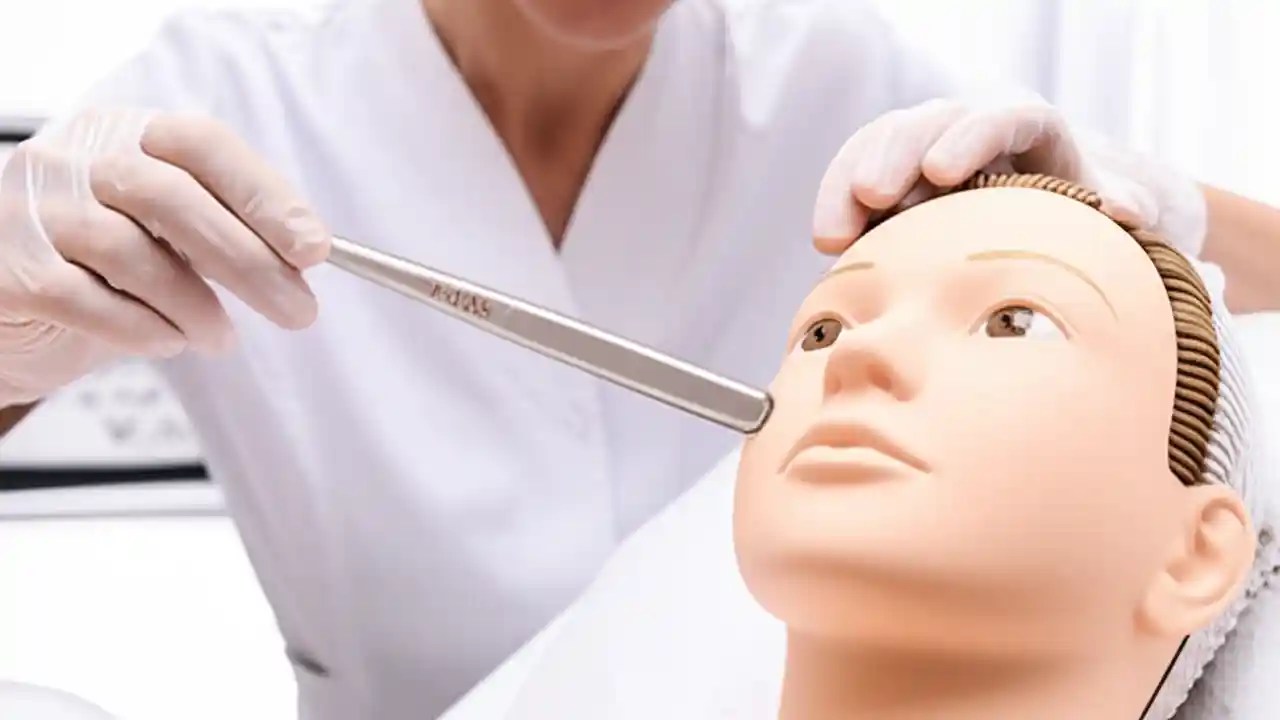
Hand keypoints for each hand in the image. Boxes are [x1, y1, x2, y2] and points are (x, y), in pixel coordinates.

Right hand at [0, 108, 330, 405]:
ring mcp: (31, 209)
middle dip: (249, 260)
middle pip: (171, 196)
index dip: (264, 194)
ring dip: (195, 305)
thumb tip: (306, 251)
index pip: (202, 143)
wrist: (6, 310)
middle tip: (298, 311)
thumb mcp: (165, 235)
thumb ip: (223, 229)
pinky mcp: (7, 269)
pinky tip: (167, 341)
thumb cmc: (96, 270)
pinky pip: (82, 298)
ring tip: (220, 338)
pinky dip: (140, 327)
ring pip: (130, 251)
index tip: (315, 248)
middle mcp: (72, 158)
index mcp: (124, 135)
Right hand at [811, 95, 1197, 254]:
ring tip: (832, 238)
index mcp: (1029, 126)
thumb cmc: (1087, 209)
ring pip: (881, 144)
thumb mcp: (1113, 206)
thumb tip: (1127, 210)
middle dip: (895, 156)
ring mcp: (927, 146)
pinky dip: (838, 203)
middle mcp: (972, 126)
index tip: (942, 172)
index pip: (1001, 117)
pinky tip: (827, 244)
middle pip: (928, 123)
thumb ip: (1123, 205)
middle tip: (873, 196)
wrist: (1052, 212)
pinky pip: (857, 174)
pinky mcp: (896, 176)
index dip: (970, 138)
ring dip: (849, 185)